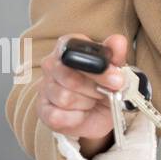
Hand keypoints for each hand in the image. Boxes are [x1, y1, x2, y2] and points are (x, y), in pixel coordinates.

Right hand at [37, 33, 128, 148]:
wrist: (100, 111)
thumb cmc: (104, 84)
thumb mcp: (116, 67)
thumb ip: (116, 53)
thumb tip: (117, 42)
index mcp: (68, 47)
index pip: (74, 50)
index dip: (97, 65)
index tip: (116, 75)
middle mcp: (51, 65)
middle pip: (70, 77)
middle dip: (96, 87)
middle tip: (108, 91)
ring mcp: (44, 88)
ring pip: (65, 98)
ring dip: (87, 102)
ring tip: (93, 100)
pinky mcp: (42, 110)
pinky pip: (59, 116)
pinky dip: (77, 117)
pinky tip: (82, 113)